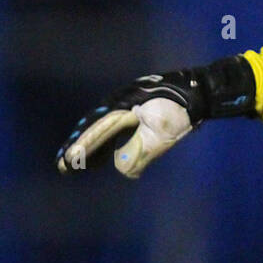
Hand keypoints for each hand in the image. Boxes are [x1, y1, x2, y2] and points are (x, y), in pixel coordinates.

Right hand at [56, 56, 254, 178]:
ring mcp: (127, 105)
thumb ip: (143, 152)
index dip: (82, 146)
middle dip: (79, 146)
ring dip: (90, 145)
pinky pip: (114, 126)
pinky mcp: (135, 110)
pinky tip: (102, 157)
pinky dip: (105, 141)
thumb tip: (125, 171)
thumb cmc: (182, 110)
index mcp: (123, 106)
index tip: (67, 162)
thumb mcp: (164, 133)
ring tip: (75, 164)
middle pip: (94, 126)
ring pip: (102, 127)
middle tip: (62, 166)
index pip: (97, 129)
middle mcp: (120, 103)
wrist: (199, 90)